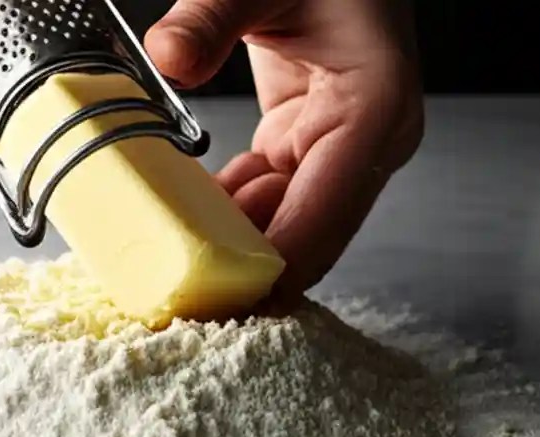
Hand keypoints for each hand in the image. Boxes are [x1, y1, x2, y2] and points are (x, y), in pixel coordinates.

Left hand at [146, 0, 423, 294]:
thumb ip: (212, 14)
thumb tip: (170, 57)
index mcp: (376, 106)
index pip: (325, 213)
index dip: (275, 267)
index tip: (224, 300)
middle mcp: (366, 142)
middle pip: (306, 236)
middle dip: (245, 272)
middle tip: (180, 304)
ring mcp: (337, 149)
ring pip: (280, 226)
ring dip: (226, 247)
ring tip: (164, 272)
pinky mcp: (302, 147)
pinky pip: (262, 201)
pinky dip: (221, 215)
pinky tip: (177, 227)